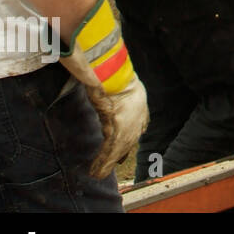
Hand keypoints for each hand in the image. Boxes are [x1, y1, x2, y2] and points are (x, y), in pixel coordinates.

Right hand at [60, 0, 148, 177]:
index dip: (133, 132)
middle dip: (120, 151)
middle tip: (111, 164)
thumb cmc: (104, 62)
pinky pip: (109, 147)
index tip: (129, 142)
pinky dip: (102, 160)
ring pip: (118, 146)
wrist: (105, 61)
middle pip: (129, 137)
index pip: (138, 120)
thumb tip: (95, 64)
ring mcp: (129, 117)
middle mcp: (137, 108)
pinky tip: (97, 170)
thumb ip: (104, 74)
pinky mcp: (116, 124)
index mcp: (136, 96)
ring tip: (98, 172)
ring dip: (107, 160)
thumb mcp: (108, 72)